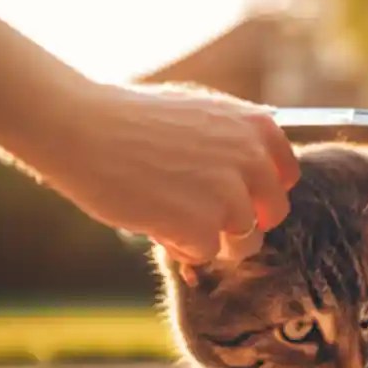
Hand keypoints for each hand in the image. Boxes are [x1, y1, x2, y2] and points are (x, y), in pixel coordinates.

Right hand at [9, 82, 299, 263]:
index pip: (286, 175)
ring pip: (244, 242)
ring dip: (211, 238)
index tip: (237, 197)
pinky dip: (180, 247)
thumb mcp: (197, 113)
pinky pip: (205, 254)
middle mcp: (254, 159)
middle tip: (204, 217)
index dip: (260, 193)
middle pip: (272, 214)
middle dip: (242, 222)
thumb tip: (253, 178)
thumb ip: (232, 141)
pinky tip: (152, 220)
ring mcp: (231, 195)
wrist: (81, 127)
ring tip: (170, 213)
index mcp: (257, 126)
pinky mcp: (204, 227)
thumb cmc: (129, 118)